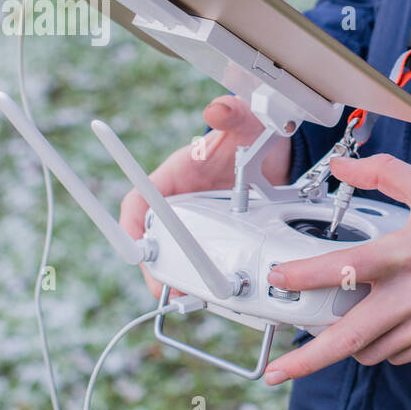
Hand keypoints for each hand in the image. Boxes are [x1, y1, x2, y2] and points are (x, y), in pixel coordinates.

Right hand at [119, 95, 290, 296]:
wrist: (279, 150)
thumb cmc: (252, 131)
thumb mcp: (245, 119)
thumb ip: (231, 112)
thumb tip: (218, 110)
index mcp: (175, 176)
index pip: (139, 202)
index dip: (131, 225)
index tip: (135, 248)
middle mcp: (182, 201)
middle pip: (154, 240)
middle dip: (154, 267)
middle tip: (164, 290)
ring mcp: (199, 221)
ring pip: (177, 256)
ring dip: (178, 279)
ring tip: (187, 299)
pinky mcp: (219, 235)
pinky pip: (204, 260)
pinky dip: (205, 278)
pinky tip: (213, 295)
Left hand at [263, 154, 410, 382]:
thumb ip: (382, 174)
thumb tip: (343, 166)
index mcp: (402, 255)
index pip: (341, 269)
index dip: (303, 276)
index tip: (278, 279)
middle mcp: (410, 296)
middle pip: (347, 339)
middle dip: (306, 361)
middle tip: (276, 373)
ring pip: (369, 352)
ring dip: (347, 347)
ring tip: (336, 333)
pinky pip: (398, 355)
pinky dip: (382, 348)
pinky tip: (382, 330)